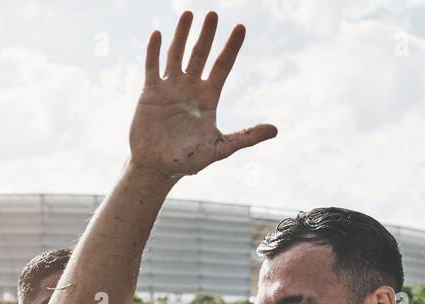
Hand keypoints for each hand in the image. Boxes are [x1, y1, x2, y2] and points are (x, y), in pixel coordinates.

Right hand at [129, 11, 276, 178]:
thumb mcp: (220, 148)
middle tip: (213, 14)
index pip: (222, 66)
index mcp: (208, 98)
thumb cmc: (189, 161)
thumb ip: (246, 137)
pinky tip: (158, 34)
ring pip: (177, 55)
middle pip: (200, 55)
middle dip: (207, 35)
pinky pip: (152, 67)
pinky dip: (154, 51)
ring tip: (188, 14)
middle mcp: (190, 88)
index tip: (241, 27)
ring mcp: (170, 88)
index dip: (231, 47)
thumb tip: (275, 130)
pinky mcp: (150, 92)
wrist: (157, 168)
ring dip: (182, 35)